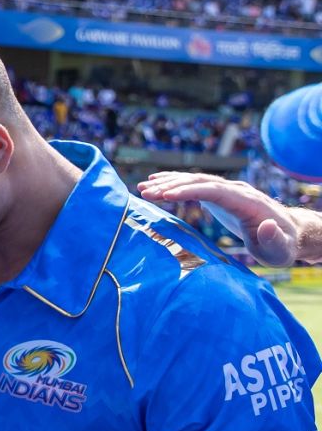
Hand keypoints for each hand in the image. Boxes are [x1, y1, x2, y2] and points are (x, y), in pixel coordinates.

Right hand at [138, 172, 299, 266]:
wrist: (288, 233)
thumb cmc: (283, 245)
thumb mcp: (281, 249)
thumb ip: (274, 239)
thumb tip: (266, 225)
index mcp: (247, 201)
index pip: (214, 190)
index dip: (189, 191)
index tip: (166, 195)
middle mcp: (236, 190)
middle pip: (200, 182)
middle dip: (172, 185)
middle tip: (144, 192)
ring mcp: (227, 191)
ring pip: (195, 181)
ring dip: (169, 182)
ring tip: (142, 187)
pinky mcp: (220, 195)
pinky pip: (195, 185)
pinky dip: (175, 183)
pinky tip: (156, 184)